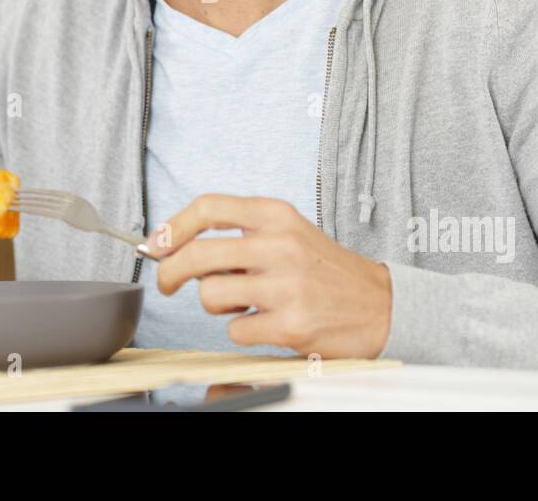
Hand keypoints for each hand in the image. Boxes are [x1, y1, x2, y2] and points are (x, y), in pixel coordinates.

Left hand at [140, 195, 392, 358]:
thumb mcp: (288, 234)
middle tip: (168, 284)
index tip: (156, 245)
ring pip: (210, 295)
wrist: (380, 305)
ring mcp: (286, 285)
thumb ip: (240, 236)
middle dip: (170, 273)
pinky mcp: (291, 323)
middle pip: (198, 255)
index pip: (210, 207)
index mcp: (277, 215)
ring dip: (218, 305)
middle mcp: (281, 245)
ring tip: (246, 303)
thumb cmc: (324, 270)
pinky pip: (235, 330)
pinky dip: (243, 331)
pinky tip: (269, 323)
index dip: (173, 226)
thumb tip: (174, 246)